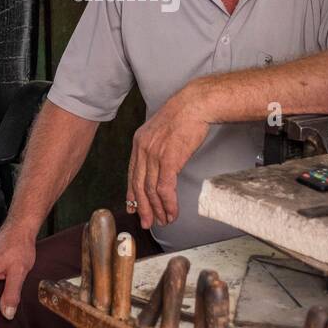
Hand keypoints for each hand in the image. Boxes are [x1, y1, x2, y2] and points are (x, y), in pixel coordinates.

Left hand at [127, 86, 209, 229]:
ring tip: (164, 220)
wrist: (195, 104)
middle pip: (138, 186)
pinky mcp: (168, 159)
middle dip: (143, 208)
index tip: (134, 207)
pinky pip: (164, 188)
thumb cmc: (184, 115)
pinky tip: (172, 212)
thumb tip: (160, 163)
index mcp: (139, 142)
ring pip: (151, 190)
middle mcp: (143, 149)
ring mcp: (154, 155)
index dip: (132, 194)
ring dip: (158, 209)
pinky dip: (168, 203)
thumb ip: (157, 147)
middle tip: (147, 222)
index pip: (132, 174)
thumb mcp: (162, 130)